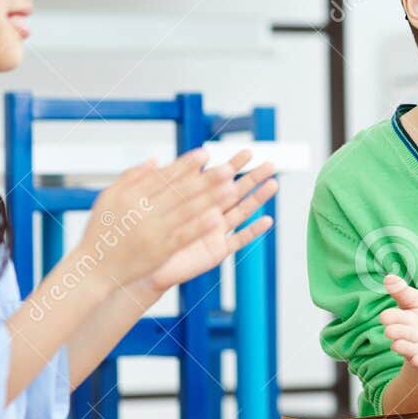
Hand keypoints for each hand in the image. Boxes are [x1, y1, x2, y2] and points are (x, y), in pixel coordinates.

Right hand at [81, 149, 248, 293]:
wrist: (92, 268)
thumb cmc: (101, 231)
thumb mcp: (108, 198)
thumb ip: (131, 177)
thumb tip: (155, 160)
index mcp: (131, 195)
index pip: (164, 176)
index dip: (186, 164)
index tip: (205, 154)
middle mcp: (142, 210)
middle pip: (180, 191)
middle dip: (206, 178)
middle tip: (228, 167)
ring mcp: (152, 231)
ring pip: (186, 211)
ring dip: (211, 199)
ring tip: (232, 188)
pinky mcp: (159, 251)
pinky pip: (183, 236)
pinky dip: (200, 227)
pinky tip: (218, 218)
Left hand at [144, 150, 277, 293]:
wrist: (144, 266)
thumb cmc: (149, 236)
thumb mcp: (159, 204)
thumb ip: (171, 182)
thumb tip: (174, 160)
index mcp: (196, 202)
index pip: (219, 179)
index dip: (234, 165)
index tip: (248, 152)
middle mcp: (209, 215)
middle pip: (236, 192)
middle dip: (253, 178)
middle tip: (270, 164)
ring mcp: (215, 233)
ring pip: (242, 212)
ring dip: (258, 199)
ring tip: (273, 184)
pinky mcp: (217, 251)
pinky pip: (238, 240)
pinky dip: (253, 230)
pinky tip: (267, 220)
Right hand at [381, 273, 417, 377]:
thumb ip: (404, 292)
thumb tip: (388, 277)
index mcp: (404, 322)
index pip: (393, 318)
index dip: (390, 317)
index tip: (386, 316)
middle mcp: (409, 338)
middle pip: (400, 334)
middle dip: (396, 332)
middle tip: (391, 331)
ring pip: (410, 350)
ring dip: (405, 347)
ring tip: (398, 345)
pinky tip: (417, 359)